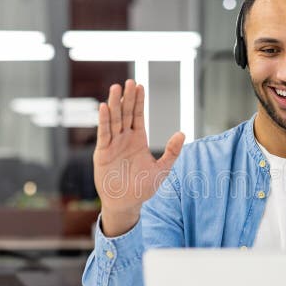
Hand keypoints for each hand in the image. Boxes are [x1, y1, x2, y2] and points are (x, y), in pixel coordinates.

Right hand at [93, 80, 184, 236]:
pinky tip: (104, 107)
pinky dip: (104, 121)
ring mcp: (113, 144)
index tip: (139, 86)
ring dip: (114, 104)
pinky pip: (104, 134)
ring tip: (116, 88)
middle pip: (125, 114)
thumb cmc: (143, 187)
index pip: (138, 116)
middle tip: (128, 82)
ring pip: (114, 120)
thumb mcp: (162, 169)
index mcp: (138, 140)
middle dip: (127, 98)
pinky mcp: (102, 152)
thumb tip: (182, 133)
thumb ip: (172, 152)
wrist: (126, 203)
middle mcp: (124, 138)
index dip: (138, 101)